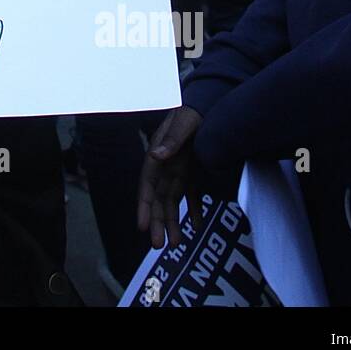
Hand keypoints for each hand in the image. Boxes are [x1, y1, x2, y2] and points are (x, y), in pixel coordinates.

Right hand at [138, 106, 202, 248]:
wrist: (208, 103)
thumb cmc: (192, 111)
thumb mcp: (183, 122)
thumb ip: (171, 139)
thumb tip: (156, 155)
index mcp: (158, 153)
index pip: (148, 184)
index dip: (144, 206)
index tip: (142, 226)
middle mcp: (165, 165)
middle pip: (158, 198)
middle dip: (157, 221)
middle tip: (157, 246)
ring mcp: (178, 169)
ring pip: (172, 200)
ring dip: (172, 221)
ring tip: (175, 244)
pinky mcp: (192, 171)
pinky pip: (190, 194)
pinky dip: (192, 209)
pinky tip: (196, 225)